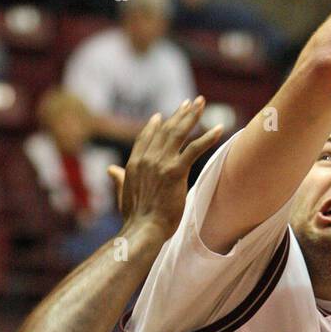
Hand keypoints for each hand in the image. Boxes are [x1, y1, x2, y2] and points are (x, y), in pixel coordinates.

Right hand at [109, 97, 223, 242]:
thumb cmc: (135, 218)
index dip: (155, 126)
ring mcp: (161, 163)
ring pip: (179, 133)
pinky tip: (219, 128)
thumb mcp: (124, 194)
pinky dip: (208, 137)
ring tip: (201, 103)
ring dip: (192, 116)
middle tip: (191, 102)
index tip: (162, 116)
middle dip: (179, 114)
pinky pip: (194, 149)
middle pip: (165, 130)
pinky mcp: (175, 171)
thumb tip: (111, 170)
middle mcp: (147, 158)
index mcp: (134, 163)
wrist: (143, 229)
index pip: (146, 137)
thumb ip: (120, 179)